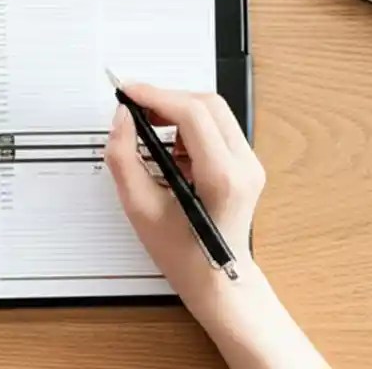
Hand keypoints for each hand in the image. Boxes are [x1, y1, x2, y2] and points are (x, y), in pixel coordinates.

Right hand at [104, 84, 261, 302]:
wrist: (217, 279)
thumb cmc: (182, 252)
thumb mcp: (140, 207)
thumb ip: (124, 158)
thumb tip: (122, 119)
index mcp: (222, 177)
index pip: (192, 113)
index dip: (156, 96)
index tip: (129, 92)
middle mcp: (244, 165)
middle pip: (207, 104)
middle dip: (167, 99)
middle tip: (136, 108)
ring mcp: (250, 163)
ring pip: (214, 112)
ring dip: (179, 113)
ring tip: (152, 134)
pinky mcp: (246, 164)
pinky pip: (217, 128)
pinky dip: (189, 128)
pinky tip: (171, 152)